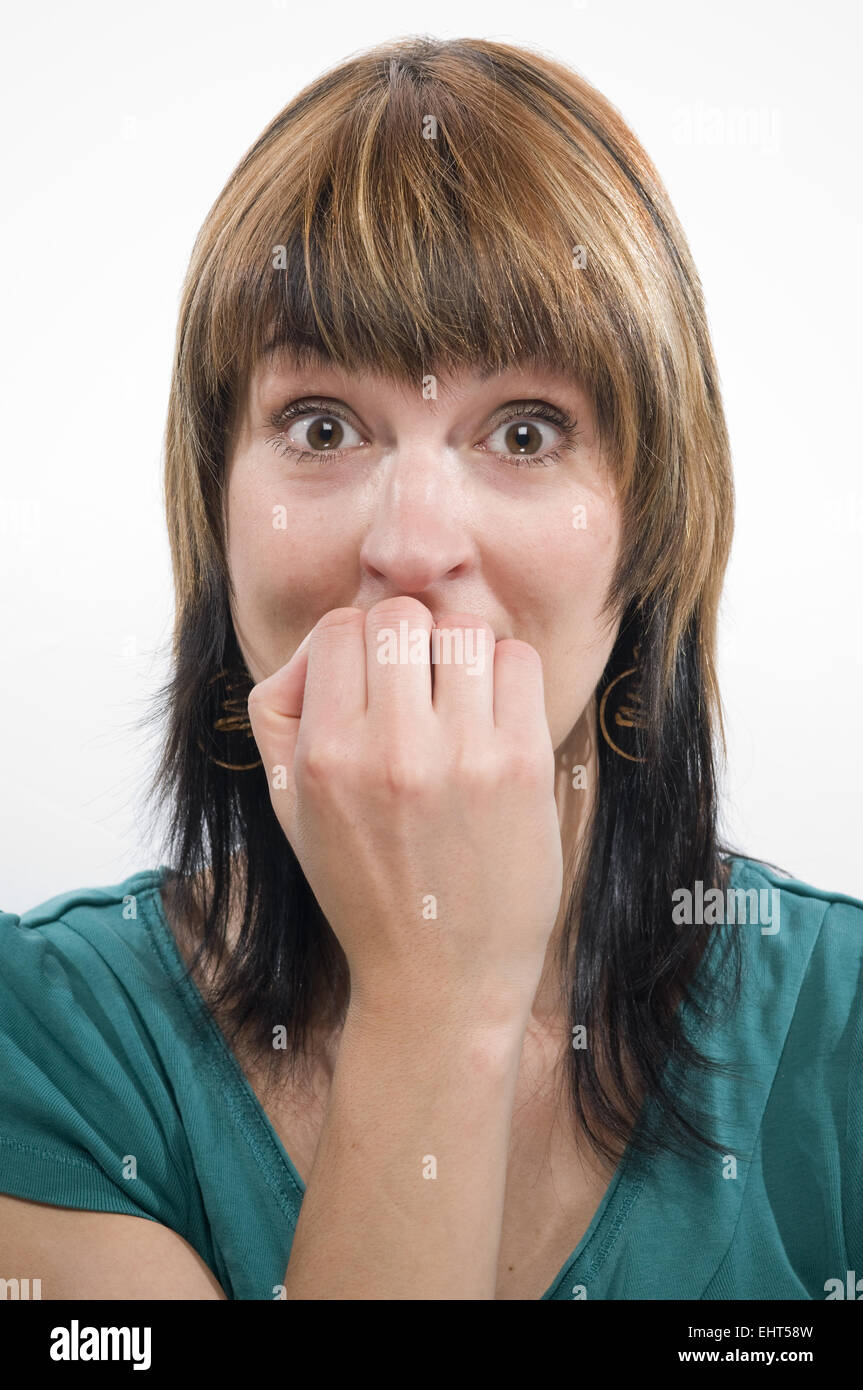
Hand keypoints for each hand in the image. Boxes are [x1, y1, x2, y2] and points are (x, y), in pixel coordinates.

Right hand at [247, 597, 563, 1026]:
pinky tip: (492, 721)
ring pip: (462, 629)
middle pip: (400, 616)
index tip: (370, 686)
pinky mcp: (522, 766)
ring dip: (458, 656)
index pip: (340, 627)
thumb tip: (323, 643)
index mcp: (323, 757)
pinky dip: (504, 677)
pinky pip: (516, 661)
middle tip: (415, 692)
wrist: (440, 979)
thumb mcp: (290, 809)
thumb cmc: (363, 886)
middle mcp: (389, 752)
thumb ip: (282, 714)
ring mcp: (462, 757)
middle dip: (407, 642)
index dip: (355, 646)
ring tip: (455, 705)